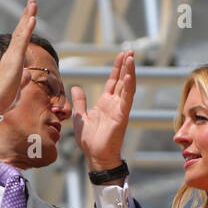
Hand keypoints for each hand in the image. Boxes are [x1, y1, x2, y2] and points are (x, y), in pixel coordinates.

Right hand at [0, 0, 36, 113]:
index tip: (30, 15)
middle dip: (26, 16)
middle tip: (32, 2)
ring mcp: (12, 56)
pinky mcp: (13, 60)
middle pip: (20, 31)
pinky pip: (22, 41)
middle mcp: (10, 55)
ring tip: (33, 4)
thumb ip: (22, 80)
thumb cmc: (2, 99)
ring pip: (21, 33)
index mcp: (12, 61)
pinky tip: (32, 18)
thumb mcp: (17, 88)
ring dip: (27, 17)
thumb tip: (27, 75)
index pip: (20, 40)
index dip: (25, 27)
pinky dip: (27, 29)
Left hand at [72, 50, 135, 169]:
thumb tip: (76, 87)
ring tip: (131, 58)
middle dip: (125, 65)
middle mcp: (115, 104)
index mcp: (106, 103)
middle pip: (122, 80)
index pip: (113, 82)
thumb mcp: (80, 117)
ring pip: (126, 87)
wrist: (95, 157)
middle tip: (130, 51)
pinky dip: (128, 86)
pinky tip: (129, 75)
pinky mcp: (122, 116)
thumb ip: (80, 102)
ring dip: (129, 72)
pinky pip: (127, 99)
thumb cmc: (90, 141)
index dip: (117, 68)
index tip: (121, 55)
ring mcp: (120, 109)